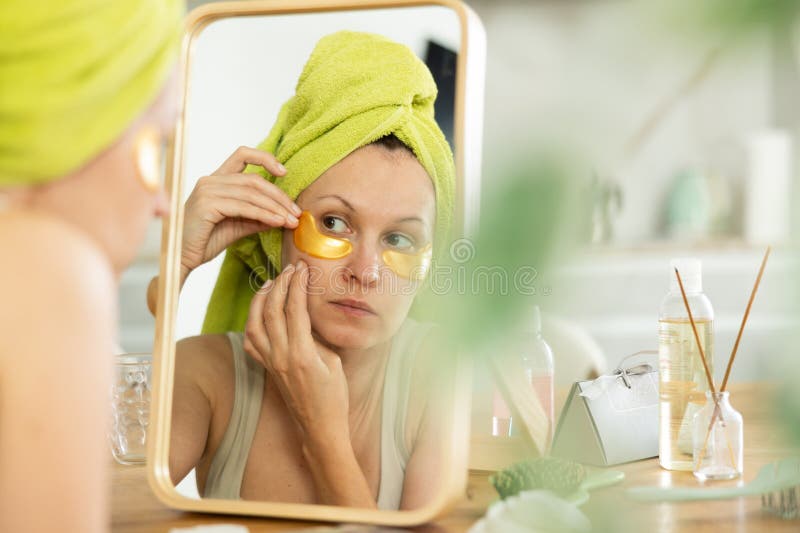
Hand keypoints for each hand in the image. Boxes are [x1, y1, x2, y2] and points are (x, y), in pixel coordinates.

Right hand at [180, 146, 301, 276]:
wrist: (184, 257)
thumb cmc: (207, 240)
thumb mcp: (239, 224)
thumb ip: (259, 216)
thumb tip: (285, 214)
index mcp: (217, 179)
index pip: (242, 155)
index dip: (265, 158)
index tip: (284, 173)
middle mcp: (211, 180)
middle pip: (254, 179)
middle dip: (279, 196)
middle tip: (296, 212)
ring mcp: (207, 190)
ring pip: (251, 193)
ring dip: (276, 207)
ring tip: (291, 220)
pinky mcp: (207, 205)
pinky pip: (243, 207)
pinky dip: (264, 214)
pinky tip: (277, 222)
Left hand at [243, 260, 349, 447]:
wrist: (320, 427)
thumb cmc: (334, 397)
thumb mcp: (333, 362)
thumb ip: (317, 338)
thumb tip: (307, 318)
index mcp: (302, 353)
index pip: (295, 309)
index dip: (297, 285)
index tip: (302, 269)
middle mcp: (281, 356)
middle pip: (273, 310)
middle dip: (281, 284)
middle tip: (290, 269)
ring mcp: (271, 363)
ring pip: (255, 322)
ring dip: (261, 299)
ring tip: (271, 283)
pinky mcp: (267, 368)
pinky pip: (252, 341)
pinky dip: (252, 322)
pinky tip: (260, 311)